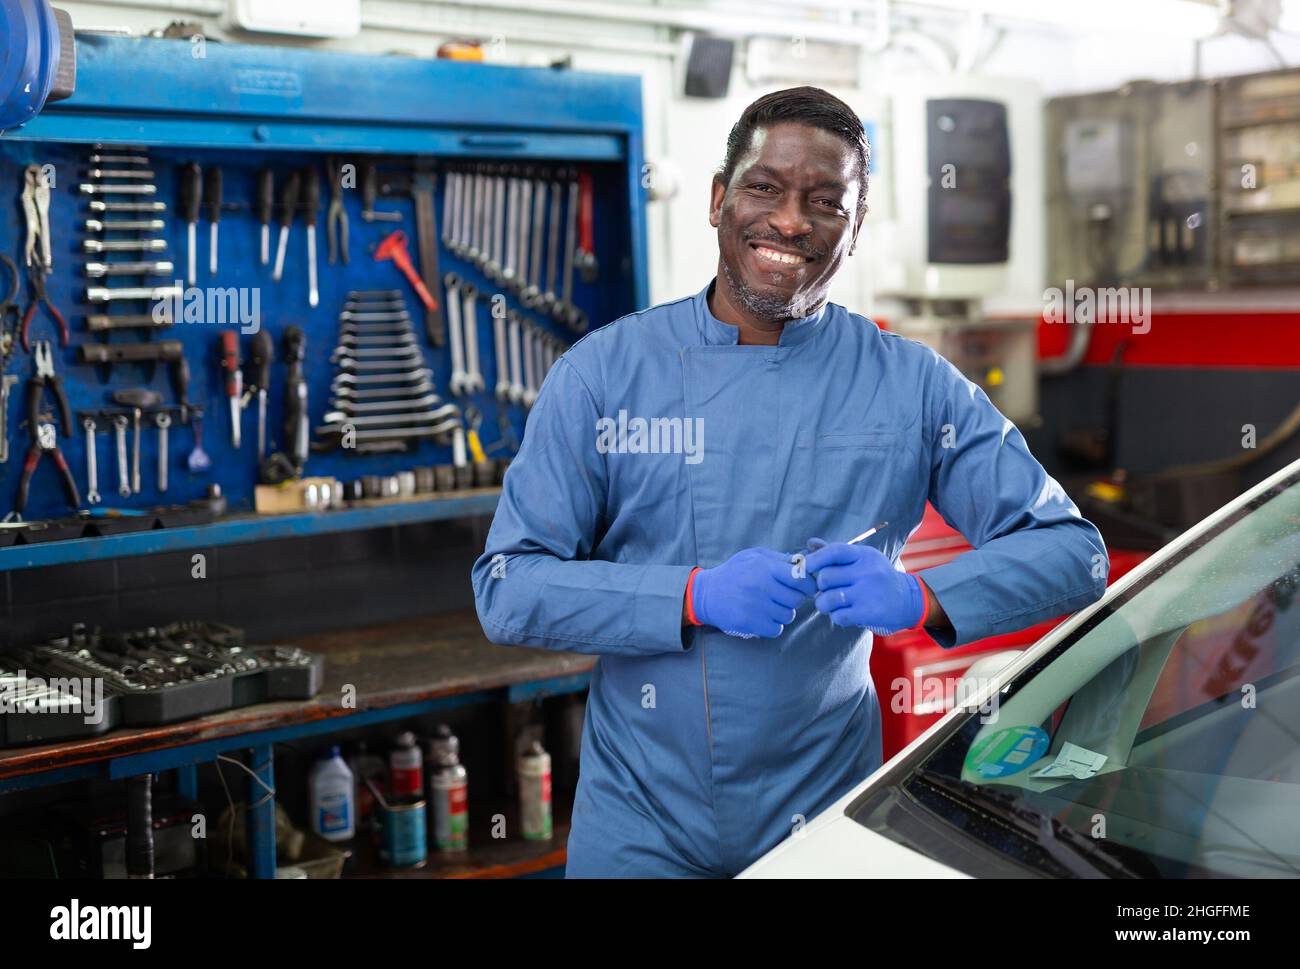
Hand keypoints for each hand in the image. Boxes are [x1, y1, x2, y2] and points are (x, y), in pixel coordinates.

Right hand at [691, 547, 816, 638]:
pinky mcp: (750, 622)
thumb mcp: (754, 556)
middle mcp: (761, 585)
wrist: (706, 594)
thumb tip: (805, 562)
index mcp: (765, 567)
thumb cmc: (734, 572)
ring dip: (783, 613)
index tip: (804, 587)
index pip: (801, 578)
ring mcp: (756, 606)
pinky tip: (763, 617)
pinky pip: (777, 629)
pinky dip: (773, 626)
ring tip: (770, 606)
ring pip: (788, 616)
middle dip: (795, 599)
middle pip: (797, 599)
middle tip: (783, 597)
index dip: (808, 584)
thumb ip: (779, 558)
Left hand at [804, 540, 923, 634]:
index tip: (805, 566)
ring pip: (828, 599)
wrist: (906, 600)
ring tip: (830, 603)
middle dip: (820, 586)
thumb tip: (809, 542)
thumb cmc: (877, 577)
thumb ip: (835, 552)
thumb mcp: (862, 560)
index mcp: (864, 555)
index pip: (835, 551)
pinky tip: (844, 613)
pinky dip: (836, 617)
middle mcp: (868, 572)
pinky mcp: (870, 612)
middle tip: (826, 590)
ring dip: (823, 604)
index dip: (815, 559)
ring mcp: (869, 593)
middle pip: (826, 577)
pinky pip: (838, 616)